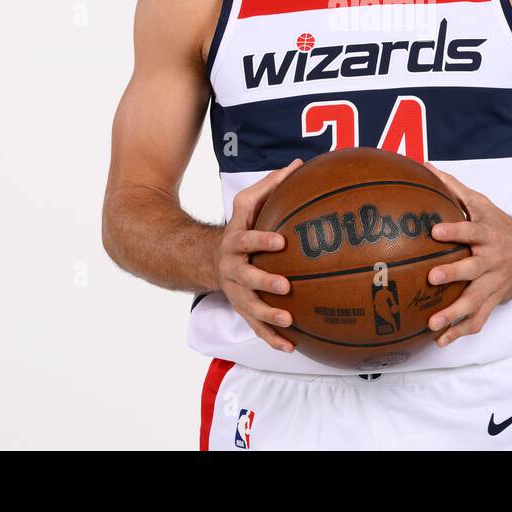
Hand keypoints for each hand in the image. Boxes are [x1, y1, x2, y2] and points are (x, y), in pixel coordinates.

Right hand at [213, 159, 302, 353]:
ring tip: (290, 321)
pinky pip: (256, 328)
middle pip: (246, 277)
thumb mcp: (247, 204)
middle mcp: (232, 269)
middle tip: (286, 286)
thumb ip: (272, 185)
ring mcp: (236, 293)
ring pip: (250, 308)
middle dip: (264, 282)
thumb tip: (300, 164)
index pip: (247, 239)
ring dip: (268, 317)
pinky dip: (272, 339)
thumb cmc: (241, 227)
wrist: (210, 259)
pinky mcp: (242, 311)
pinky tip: (292, 347)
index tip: (282, 241)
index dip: (261, 240)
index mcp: (235, 242)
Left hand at [421, 163, 511, 347]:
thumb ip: (454, 188)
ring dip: (454, 315)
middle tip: (431, 278)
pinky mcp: (494, 300)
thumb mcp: (481, 204)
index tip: (434, 231)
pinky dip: (460, 332)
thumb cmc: (499, 224)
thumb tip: (425, 167)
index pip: (470, 230)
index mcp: (487, 235)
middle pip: (472, 269)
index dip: (454, 230)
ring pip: (475, 302)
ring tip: (432, 325)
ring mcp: (493, 283)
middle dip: (453, 274)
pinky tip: (440, 341)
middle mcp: (491, 260)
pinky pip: (478, 319)